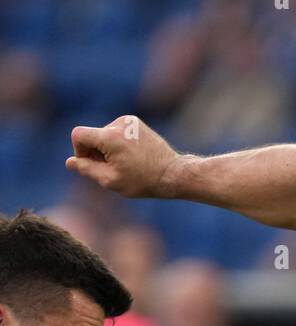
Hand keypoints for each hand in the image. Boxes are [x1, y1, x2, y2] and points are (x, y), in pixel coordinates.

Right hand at [66, 114, 180, 197]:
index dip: (79, 151)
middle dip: (95, 152)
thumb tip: (70, 162)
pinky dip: (117, 144)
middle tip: (111, 170)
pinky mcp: (135, 122)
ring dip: (107, 149)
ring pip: (104, 134)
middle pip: (92, 135)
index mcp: (110, 137)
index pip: (78, 135)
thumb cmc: (143, 180)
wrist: (172, 173)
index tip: (90, 164)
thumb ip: (87, 170)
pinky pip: (116, 132)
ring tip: (124, 165)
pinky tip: (131, 157)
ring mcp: (128, 121)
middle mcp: (118, 123)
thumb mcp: (111, 181)